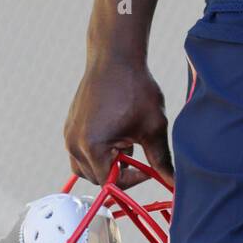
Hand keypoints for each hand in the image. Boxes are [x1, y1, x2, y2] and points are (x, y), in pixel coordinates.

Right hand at [64, 53, 174, 190]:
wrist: (116, 58)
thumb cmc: (135, 89)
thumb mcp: (153, 127)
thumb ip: (161, 159)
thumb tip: (173, 182)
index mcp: (92, 148)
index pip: (110, 183)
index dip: (133, 179)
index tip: (148, 168)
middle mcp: (74, 144)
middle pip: (97, 178)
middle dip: (120, 171)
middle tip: (139, 153)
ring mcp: (69, 135)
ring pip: (87, 167)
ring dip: (107, 163)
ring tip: (127, 141)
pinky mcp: (69, 126)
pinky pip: (81, 151)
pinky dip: (99, 150)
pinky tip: (117, 131)